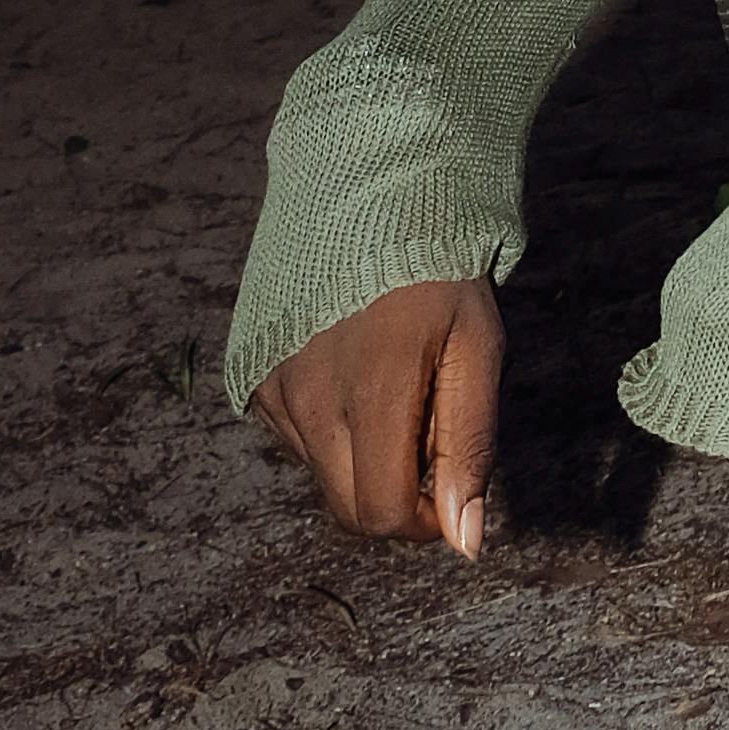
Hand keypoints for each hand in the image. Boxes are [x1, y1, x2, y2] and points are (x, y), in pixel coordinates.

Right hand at [252, 277, 503, 554]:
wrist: (367, 189)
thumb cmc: (437, 269)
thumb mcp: (476, 348)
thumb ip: (467, 446)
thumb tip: (464, 541)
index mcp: (369, 392)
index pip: (381, 514)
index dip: (423, 518)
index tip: (448, 480)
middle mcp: (308, 399)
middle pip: (347, 508)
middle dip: (395, 493)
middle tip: (428, 429)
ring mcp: (272, 388)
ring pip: (322, 474)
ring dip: (362, 457)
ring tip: (394, 384)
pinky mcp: (252, 376)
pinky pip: (294, 438)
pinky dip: (329, 429)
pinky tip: (355, 372)